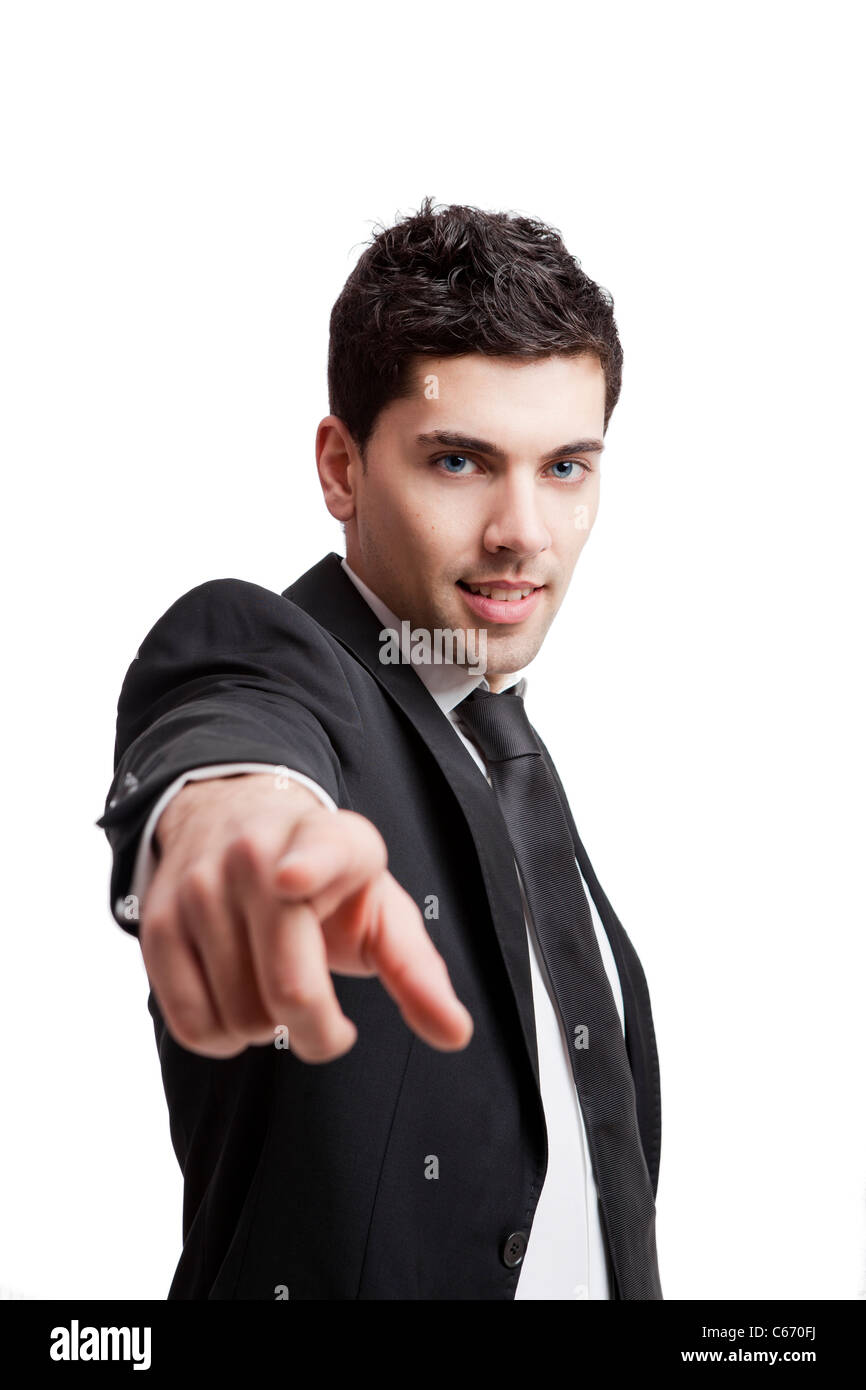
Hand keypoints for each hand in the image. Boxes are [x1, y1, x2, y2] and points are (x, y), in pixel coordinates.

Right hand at [139, 773, 473, 1061]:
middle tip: (331, 1027)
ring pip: (240, 1018)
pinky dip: (222, 1039)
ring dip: (269, 1033)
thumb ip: (417, 972)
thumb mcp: (380, 909)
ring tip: (278, 995)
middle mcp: (257, 855)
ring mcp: (200, 888)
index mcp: (330, 843)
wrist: (235, 820)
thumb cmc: (324, 882)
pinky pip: (191, 1024)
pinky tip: (240, 1006)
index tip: (294, 877)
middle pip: (289, 987)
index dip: (308, 868)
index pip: (319, 853)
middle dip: (321, 1032)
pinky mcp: (156, 924)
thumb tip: (456, 1034)